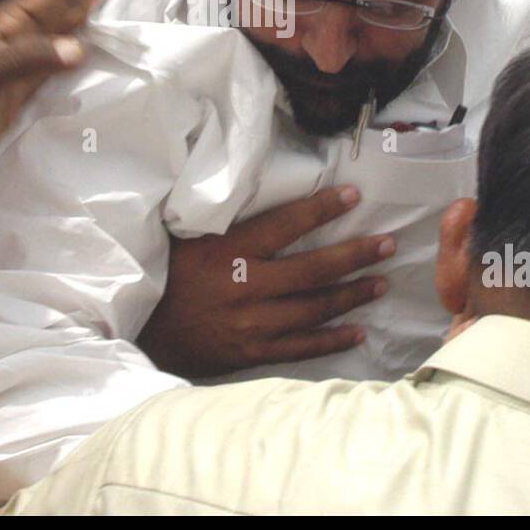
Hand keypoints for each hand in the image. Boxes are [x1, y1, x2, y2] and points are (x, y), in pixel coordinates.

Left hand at [0, 0, 128, 276]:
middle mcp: (6, 45)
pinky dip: (74, 62)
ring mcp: (10, 74)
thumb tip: (80, 47)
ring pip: (55, 39)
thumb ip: (24, 61)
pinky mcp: (12, 103)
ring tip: (116, 11)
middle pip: (55, 10)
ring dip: (84, 23)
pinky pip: (51, 74)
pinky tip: (90, 62)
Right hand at [138, 185, 394, 376]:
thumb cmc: (163, 275)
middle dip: (355, 255)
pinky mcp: (253, 353)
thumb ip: (220, 218)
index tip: (354, 195)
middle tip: (387, 245)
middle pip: (314, 269)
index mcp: (229, 251)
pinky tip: (357, 332)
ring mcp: (253, 324)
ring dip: (352, 295)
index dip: (322, 208)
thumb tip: (241, 177)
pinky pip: (302, 348)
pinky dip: (332, 340)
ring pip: (315, 309)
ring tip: (381, 283)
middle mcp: (247, 287)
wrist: (142, 333)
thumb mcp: (184, 236)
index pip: (286, 224)